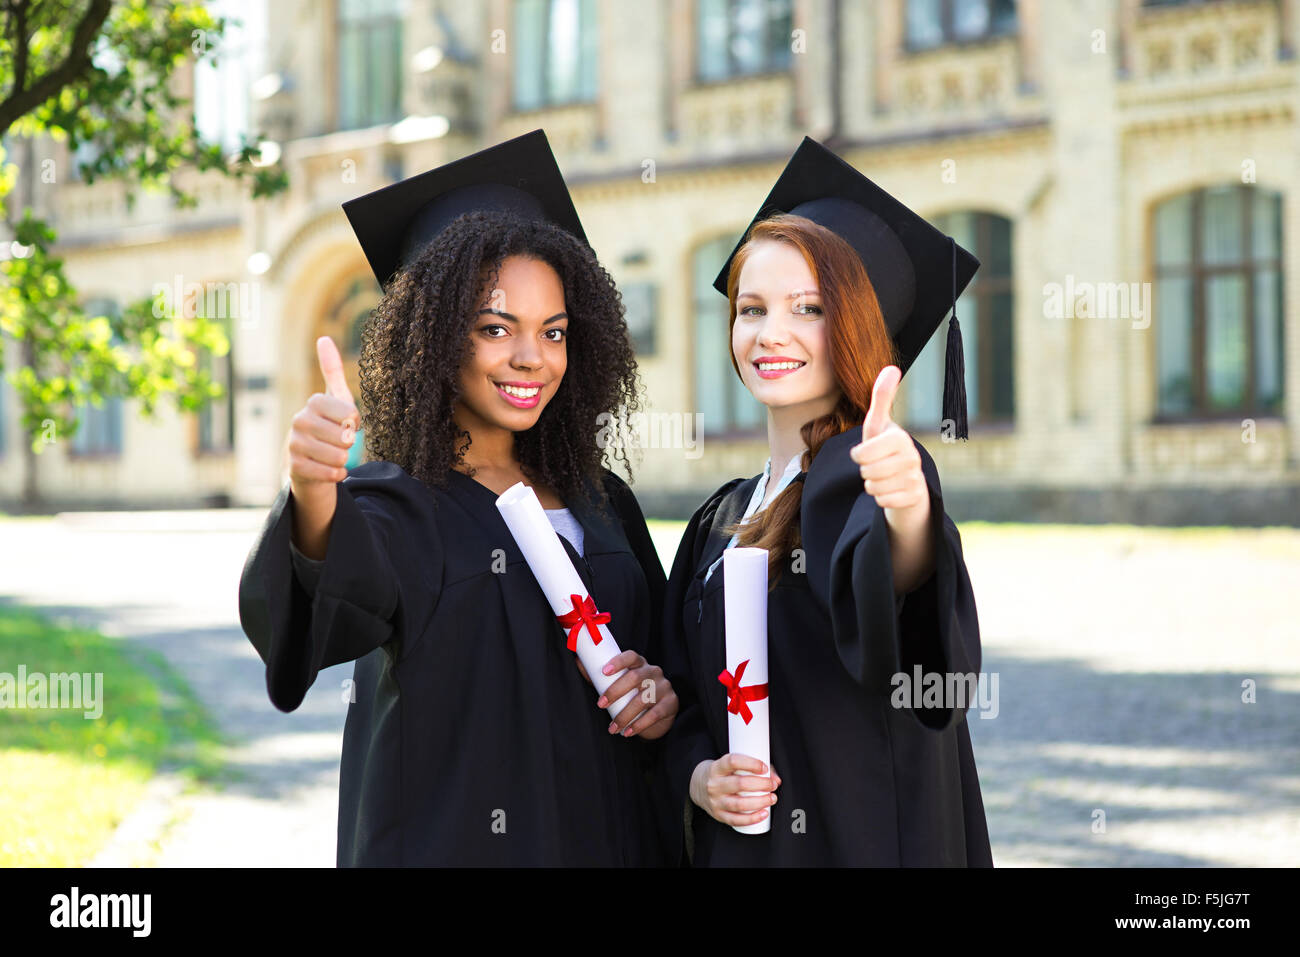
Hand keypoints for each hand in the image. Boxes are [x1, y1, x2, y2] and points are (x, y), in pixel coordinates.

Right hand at [288, 336, 360, 492]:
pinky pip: (329, 473)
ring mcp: (294, 444)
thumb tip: (323, 338)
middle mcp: (299, 420)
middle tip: (339, 443)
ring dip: (343, 460)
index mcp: (313, 402)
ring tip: (334, 455)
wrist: (309, 462)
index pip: (351, 414)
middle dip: (349, 444)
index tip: (347, 424)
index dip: (355, 423)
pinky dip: (336, 474)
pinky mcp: (294, 467)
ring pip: (337, 456)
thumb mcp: (336, 400)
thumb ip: (332, 372)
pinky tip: (332, 470)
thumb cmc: (328, 427)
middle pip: (345, 437)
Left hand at [581, 650, 678, 739]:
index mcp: (640, 663)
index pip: (631, 656)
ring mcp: (664, 687)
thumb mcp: (619, 684)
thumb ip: (599, 676)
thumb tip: (577, 662)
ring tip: (612, 728)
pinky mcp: (671, 703)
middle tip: (600, 704)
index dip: (618, 662)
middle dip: (615, 691)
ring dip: (624, 715)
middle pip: (635, 677)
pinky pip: (655, 714)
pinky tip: (627, 732)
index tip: (604, 672)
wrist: (659, 714)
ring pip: (644, 699)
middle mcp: (654, 672)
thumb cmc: (633, 694)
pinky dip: (639, 725)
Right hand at [689, 754, 780, 827]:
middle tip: (772, 785)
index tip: (764, 767)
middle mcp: (714, 784)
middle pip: (739, 784)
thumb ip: (754, 769)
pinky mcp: (718, 815)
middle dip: (761, 784)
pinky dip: (752, 818)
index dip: (750, 763)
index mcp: (717, 768)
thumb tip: (776, 779)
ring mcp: (715, 801)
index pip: (732, 762)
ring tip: (772, 798)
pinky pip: (736, 820)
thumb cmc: (723, 774)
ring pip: (739, 804)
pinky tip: (764, 813)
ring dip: (759, 802)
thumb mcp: (731, 766)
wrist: (699, 786)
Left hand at [849, 365, 926, 521]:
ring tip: (882, 476)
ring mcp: (915, 477)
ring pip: (874, 488)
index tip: (864, 452)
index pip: (863, 454)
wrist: (905, 477)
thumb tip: (892, 367)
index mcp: (899, 438)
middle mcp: (911, 457)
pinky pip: (883, 502)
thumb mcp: (878, 424)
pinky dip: (881, 498)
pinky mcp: (915, 496)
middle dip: (865, 471)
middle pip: (867, 472)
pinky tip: (890, 489)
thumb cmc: (885, 447)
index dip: (858, 455)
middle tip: (875, 465)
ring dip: (872, 484)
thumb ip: (881, 397)